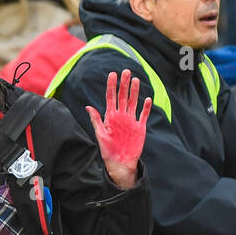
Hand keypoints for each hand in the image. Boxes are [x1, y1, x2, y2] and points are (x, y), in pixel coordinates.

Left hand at [85, 69, 150, 189]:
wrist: (120, 163)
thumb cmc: (108, 150)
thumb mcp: (100, 134)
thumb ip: (96, 120)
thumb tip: (88, 107)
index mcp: (110, 116)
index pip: (111, 97)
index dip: (111, 86)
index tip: (112, 74)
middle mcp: (121, 116)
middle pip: (123, 96)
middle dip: (124, 84)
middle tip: (126, 71)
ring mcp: (131, 121)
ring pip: (133, 102)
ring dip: (135, 91)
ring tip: (136, 80)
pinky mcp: (140, 127)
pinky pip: (144, 115)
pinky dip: (146, 107)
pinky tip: (147, 98)